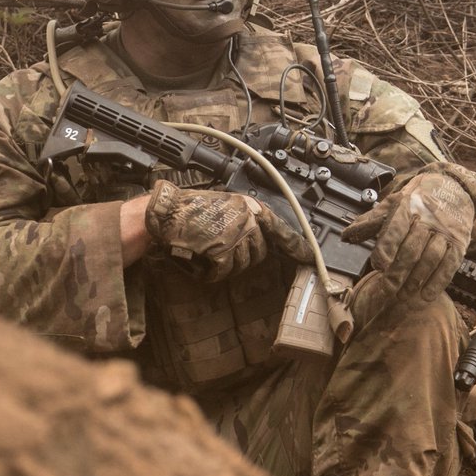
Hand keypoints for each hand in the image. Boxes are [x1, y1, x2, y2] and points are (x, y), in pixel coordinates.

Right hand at [144, 180, 312, 281]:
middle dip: (243, 254)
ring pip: (241, 264)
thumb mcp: (227, 204)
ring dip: (225, 263)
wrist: (166, 212)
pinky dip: (211, 270)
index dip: (295, 245)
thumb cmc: (191, 208)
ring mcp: (235, 239)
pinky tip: (200, 257)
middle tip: (220, 245)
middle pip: (258, 252)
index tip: (309, 256)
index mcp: (251, 208)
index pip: (281, 229)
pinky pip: (223, 272)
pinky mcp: (221, 254)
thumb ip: (246, 216)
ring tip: (206, 247)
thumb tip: (263, 234)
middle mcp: (248, 222)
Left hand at [341, 162, 475, 306]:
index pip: (395, 228)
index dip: (387, 247)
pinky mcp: (459, 242)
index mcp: (407, 206)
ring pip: (431, 258)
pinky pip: (449, 264)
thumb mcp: (393, 204)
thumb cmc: (418, 199)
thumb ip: (370, 222)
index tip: (379, 265)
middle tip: (387, 290)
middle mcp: (428, 218)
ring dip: (416, 280)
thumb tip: (346, 236)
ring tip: (403, 296)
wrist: (456, 187)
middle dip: (398, 272)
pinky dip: (437, 282)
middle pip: (412, 249)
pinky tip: (426, 295)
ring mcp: (445, 231)